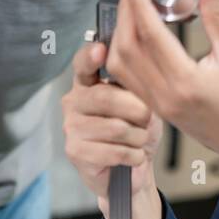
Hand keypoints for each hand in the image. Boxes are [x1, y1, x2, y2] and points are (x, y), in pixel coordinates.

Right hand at [62, 41, 162, 199]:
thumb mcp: (141, 103)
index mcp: (87, 83)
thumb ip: (133, 87)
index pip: (83, 64)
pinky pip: (114, 151)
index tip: (101, 50)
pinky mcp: (74, 151)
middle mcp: (73, 101)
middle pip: (105, 97)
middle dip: (137, 110)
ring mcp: (71, 127)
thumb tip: (137, 76)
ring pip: (115, 127)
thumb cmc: (136, 130)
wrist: (134, 168)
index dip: (90, 56)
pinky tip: (133, 156)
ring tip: (140, 140)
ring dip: (138, 137)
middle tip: (148, 119)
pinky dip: (133, 156)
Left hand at [105, 0, 218, 169]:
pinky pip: (129, 81)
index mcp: (185, 82)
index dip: (138, 3)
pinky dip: (124, 55)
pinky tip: (133, 38)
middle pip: (128, 48)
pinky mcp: (159, 110)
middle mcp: (165, 97)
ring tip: (131, 10)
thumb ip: (217, 16)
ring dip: (120, 35)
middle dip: (125, 14)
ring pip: (122, 66)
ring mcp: (159, 106)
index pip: (150, 34)